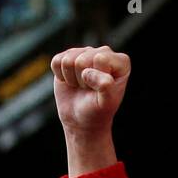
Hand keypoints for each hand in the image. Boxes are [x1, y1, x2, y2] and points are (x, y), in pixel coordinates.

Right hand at [51, 46, 128, 175]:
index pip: (101, 57)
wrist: (81, 123)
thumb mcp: (106, 102)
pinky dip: (59, 75)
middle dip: (82, 77)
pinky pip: (57, 60)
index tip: (99, 91)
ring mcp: (85, 55)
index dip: (96, 76)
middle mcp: (104, 54)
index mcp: (120, 62)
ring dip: (71, 78)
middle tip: (88, 92)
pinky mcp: (67, 60)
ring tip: (79, 89)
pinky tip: (69, 84)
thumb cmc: (98, 113)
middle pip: (83, 55)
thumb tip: (96, 74)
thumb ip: (106, 86)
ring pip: (69, 57)